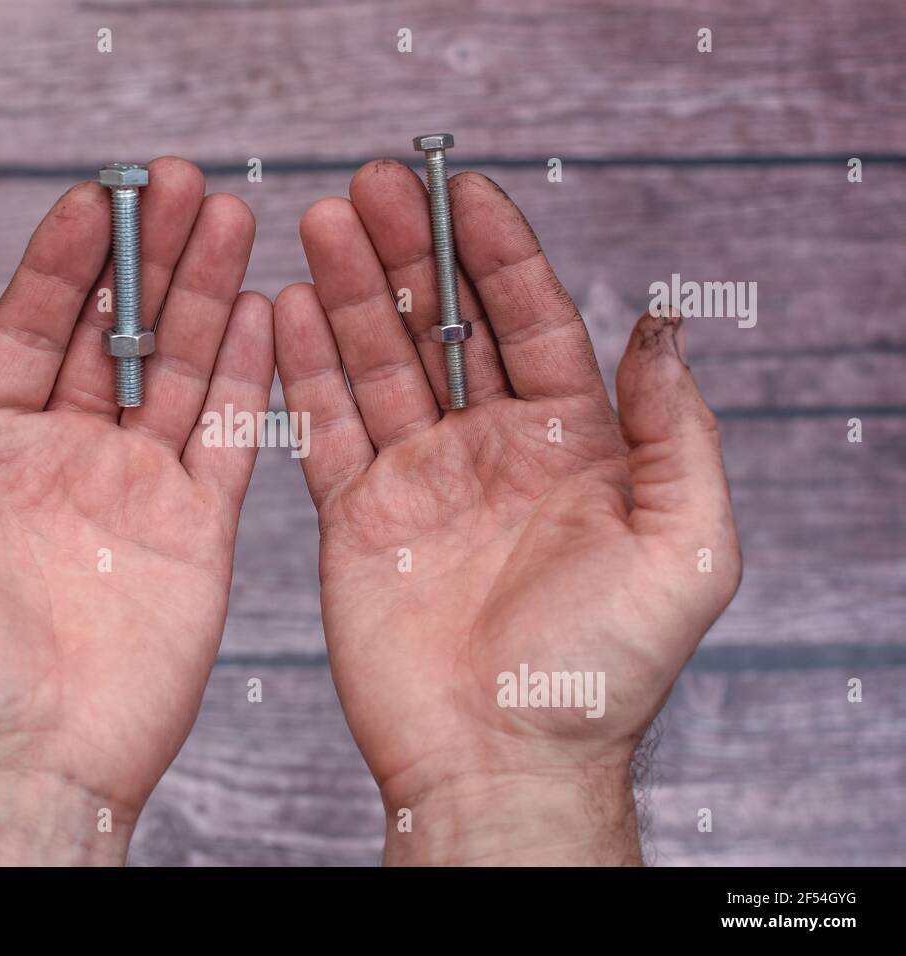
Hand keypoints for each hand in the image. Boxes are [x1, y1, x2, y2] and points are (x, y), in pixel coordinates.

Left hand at [0, 158, 271, 863]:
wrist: (19, 771)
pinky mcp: (198, 534)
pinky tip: (261, 311)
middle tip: (182, 185)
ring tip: (233, 220)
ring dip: (206, 295)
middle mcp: (68, 460)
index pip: (32, 331)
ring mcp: (138, 493)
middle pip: (118, 335)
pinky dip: (249, 377)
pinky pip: (230, 440)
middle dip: (149, 258)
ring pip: (182, 372)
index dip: (62, 263)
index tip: (96, 197)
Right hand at [274, 161, 740, 864]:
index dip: (497, 253)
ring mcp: (420, 480)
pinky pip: (325, 429)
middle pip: (444, 327)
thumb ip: (677, 432)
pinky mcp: (358, 518)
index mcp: (571, 444)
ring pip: (378, 363)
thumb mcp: (684, 546)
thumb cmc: (601, 671)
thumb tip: (660, 327)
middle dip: (409, 254)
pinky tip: (285, 309)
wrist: (505, 761)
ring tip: (321, 222)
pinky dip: (303, 371)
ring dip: (349, 292)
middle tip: (372, 186)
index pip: (533, 320)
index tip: (461, 190)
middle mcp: (491, 449)